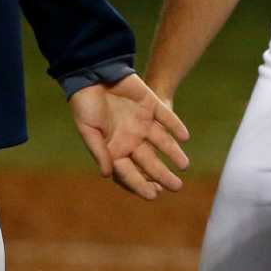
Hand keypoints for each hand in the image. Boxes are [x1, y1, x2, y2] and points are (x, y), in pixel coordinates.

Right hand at [68, 73, 190, 200]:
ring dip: (174, 153)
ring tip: (184, 166)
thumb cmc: (85, 105)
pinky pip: (167, 118)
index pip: (129, 171)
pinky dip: (176, 126)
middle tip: (176, 187)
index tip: (153, 195)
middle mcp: (130, 138)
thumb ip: (99, 152)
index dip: (140, 184)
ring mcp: (142, 122)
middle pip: (150, 161)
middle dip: (163, 174)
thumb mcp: (88, 130)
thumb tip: (107, 175)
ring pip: (163, 142)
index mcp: (114, 147)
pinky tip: (184, 137)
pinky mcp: (151, 105)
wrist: (92, 74)